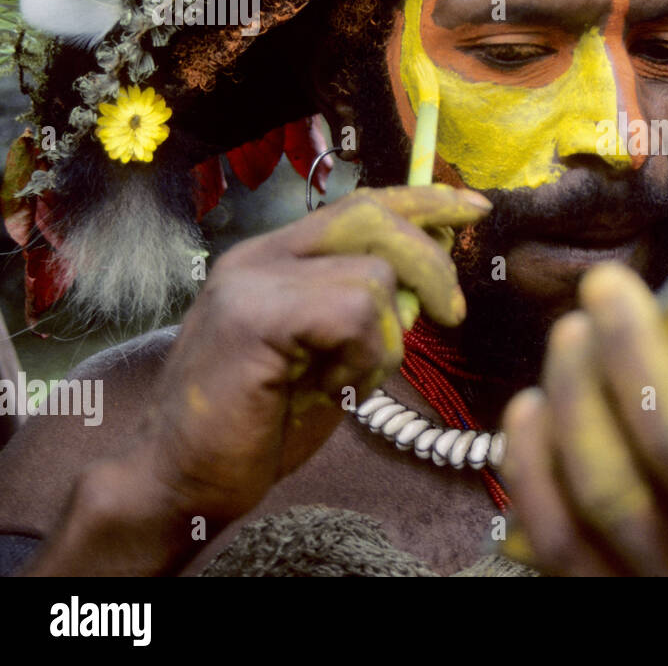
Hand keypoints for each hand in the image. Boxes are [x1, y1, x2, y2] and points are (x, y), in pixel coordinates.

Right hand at [129, 184, 488, 528]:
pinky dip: (362, 358)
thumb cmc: (260, 424)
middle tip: (453, 315)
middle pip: (372, 217)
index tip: (475, 208)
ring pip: (372, 276)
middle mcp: (260, 257)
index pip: (363, 205)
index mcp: (277, 258)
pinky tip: (329, 390)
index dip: (425, 201)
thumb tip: (431, 274)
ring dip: (384, 341)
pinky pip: (353, 313)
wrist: (180, 479)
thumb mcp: (334, 354)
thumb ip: (372, 310)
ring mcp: (252, 281)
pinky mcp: (253, 316)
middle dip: (431, 262)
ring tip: (345, 382)